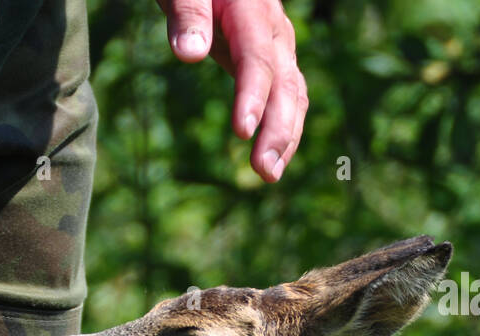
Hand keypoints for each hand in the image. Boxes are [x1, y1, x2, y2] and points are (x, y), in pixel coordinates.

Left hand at [158, 0, 307, 181]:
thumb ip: (187, 13)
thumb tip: (189, 53)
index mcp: (252, 9)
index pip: (255, 59)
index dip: (251, 96)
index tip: (242, 131)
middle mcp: (274, 30)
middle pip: (284, 83)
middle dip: (277, 129)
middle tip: (264, 171)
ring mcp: (277, 46)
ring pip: (292, 93)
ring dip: (285, 136)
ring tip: (269, 175)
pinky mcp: (271, 59)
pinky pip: (287, 95)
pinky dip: (284, 127)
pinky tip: (274, 157)